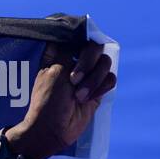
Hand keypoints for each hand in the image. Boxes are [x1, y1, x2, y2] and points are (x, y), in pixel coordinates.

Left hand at [8, 39, 116, 158]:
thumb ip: (66, 51)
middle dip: (87, 61)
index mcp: (58, 55)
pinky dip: (101, 87)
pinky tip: (88, 99)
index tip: (77, 47)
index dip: (81, 38)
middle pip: (95, 47)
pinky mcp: (99, 89)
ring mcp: (88, 75)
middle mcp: (74, 62)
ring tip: (79, 95)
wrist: (53, 129)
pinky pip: (111, 78)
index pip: (76, 36)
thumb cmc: (48, 100)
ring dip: (93, 79)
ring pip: (105, 62)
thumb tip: (74, 29)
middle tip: (74, 78)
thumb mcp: (54, 71)